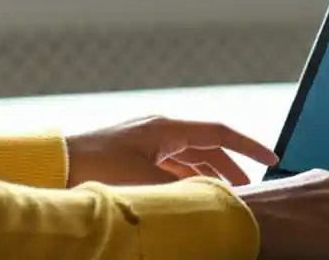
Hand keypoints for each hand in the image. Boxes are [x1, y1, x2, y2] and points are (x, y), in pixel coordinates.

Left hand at [65, 116, 278, 186]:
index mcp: (167, 128)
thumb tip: (211, 200)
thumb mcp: (145, 179)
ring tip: (226, 197)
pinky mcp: (135, 156)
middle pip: (207, 148)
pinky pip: (172, 167)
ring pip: (190, 160)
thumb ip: (181, 188)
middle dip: (231, 168)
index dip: (248, 146)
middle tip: (251, 189)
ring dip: (209, 177)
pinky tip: (194, 196)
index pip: (219, 134)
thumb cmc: (96, 166)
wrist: (57, 164)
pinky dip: (188, 180)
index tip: (272, 158)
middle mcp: (160, 131)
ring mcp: (147, 142)